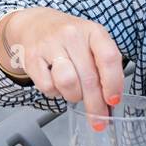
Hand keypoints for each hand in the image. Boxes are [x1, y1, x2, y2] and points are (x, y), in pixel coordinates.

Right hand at [0, 8, 124, 122]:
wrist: (35, 24)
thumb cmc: (69, 39)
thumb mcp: (92, 44)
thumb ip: (104, 68)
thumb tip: (110, 101)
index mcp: (93, 31)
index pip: (108, 58)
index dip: (113, 83)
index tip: (113, 101)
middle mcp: (72, 35)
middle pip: (89, 78)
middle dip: (95, 105)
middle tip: (98, 120)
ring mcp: (50, 45)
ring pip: (68, 83)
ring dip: (73, 96)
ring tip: (74, 92)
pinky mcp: (32, 57)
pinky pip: (47, 86)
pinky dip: (55, 92)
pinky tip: (56, 83)